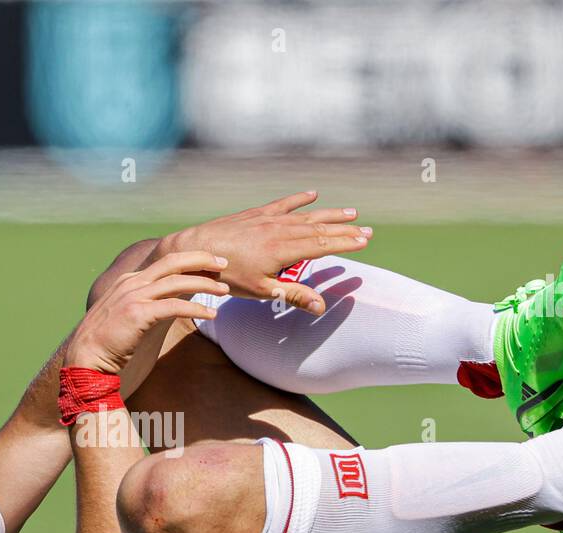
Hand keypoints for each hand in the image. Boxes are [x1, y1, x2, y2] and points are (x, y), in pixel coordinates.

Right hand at [65, 251, 228, 374]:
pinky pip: (174, 306)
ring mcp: (133, 296)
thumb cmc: (110, 344)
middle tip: (224, 265)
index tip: (211, 264)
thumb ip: (149, 305)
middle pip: (173, 262)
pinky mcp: (137, 314)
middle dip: (201, 260)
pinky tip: (211, 313)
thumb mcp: (129, 316)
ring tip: (225, 290)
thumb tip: (175, 303)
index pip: (165, 262)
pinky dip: (196, 307)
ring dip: (204, 284)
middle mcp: (131, 283)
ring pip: (176, 281)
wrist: (86, 360)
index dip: (190, 260)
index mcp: (129, 281)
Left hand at [150, 191, 369, 314]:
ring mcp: (268, 219)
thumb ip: (293, 295)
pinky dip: (299, 199)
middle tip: (367, 230)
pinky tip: (312, 194)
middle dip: (344, 229)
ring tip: (350, 212)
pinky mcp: (255, 214)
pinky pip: (283, 204)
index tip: (365, 241)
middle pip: (319, 229)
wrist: (195, 251)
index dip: (345, 242)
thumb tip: (321, 307)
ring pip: (305, 216)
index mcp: (284, 250)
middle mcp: (280, 230)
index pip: (323, 245)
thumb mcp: (260, 290)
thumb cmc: (226, 275)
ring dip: (329, 214)